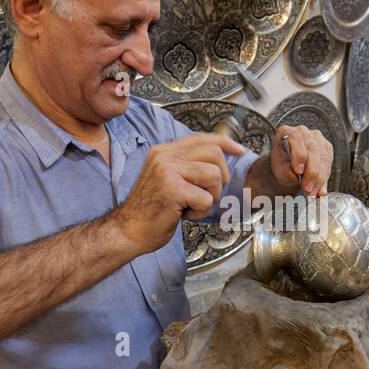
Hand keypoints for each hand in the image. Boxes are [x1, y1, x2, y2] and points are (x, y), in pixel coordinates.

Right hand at [114, 132, 245, 251]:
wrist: (128, 230)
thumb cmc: (151, 210)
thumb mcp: (168, 178)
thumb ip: (187, 165)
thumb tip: (218, 158)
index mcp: (164, 151)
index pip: (202, 138)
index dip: (226, 143)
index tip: (240, 151)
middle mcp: (165, 156)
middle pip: (214, 153)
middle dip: (220, 177)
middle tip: (207, 194)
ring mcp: (167, 171)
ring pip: (214, 175)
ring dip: (210, 196)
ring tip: (192, 204)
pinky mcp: (172, 189)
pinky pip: (206, 199)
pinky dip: (201, 212)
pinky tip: (184, 214)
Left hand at [272, 124, 332, 196]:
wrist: (288, 169)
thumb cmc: (282, 166)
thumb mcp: (279, 170)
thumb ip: (287, 171)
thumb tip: (297, 176)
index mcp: (286, 132)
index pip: (295, 138)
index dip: (299, 155)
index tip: (298, 171)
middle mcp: (302, 132)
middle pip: (312, 148)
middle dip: (311, 171)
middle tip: (308, 187)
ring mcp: (316, 138)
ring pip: (323, 156)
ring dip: (319, 177)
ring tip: (314, 191)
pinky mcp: (326, 148)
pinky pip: (329, 162)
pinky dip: (325, 177)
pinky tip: (320, 188)